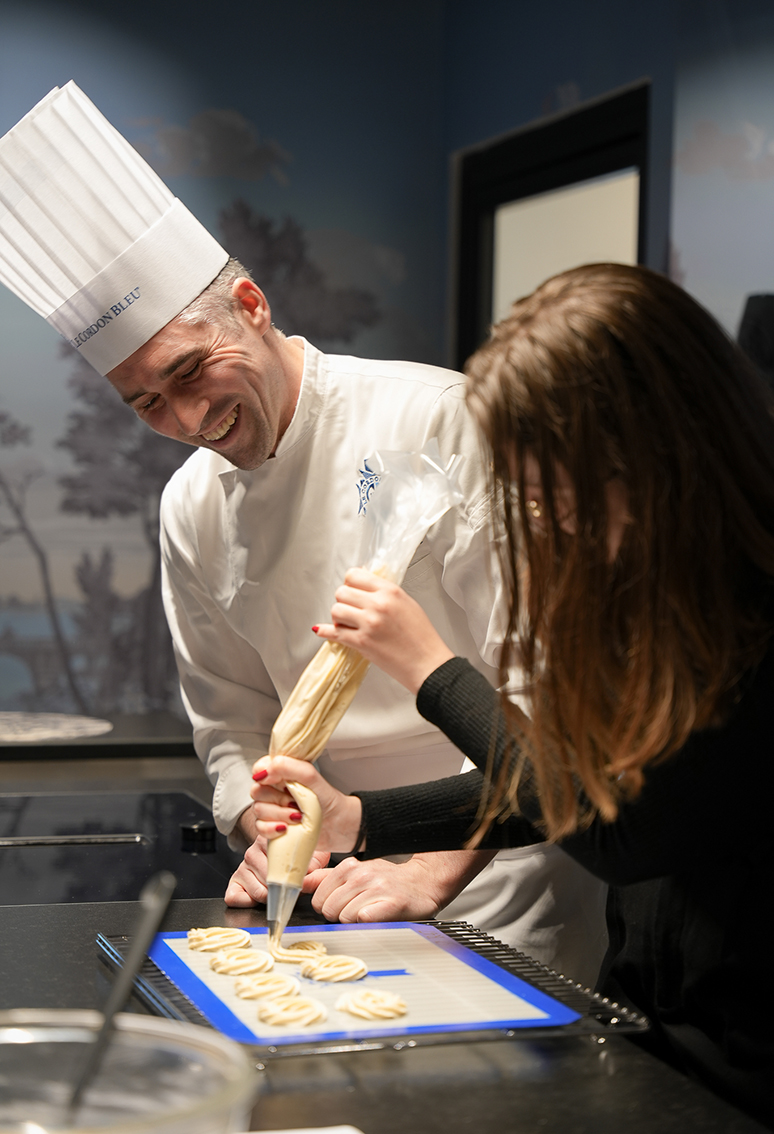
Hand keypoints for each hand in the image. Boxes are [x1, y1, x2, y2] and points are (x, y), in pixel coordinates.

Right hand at [224, 832, 330, 906]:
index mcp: (269, 839)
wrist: (277, 854)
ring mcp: (242, 866)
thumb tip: (310, 873)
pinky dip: (248, 903)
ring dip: (271, 898)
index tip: (298, 876)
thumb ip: (313, 859)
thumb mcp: (310, 852)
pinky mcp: (234, 882)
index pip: (278, 857)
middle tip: (292, 889)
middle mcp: (252, 851)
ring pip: (258, 892)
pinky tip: (259, 899)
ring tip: (278, 892)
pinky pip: (235, 897)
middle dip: (285, 890)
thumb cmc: (294, 855)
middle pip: (271, 881)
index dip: (290, 871)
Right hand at [250, 755, 362, 854]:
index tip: (273, 779)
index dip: (262, 773)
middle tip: (294, 802)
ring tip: (297, 817)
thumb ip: (288, 767)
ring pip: (258, 810)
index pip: (260, 767)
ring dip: (278, 815)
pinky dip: (271, 829)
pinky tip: (285, 829)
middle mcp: (275, 790)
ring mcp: (273, 809)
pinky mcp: (273, 827)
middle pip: (256, 790)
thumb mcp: (312, 777)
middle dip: (276, 799)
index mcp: (283, 773)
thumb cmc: (328, 800)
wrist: (340, 825)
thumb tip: (264, 770)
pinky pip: (260, 827)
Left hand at [306, 849, 497, 922]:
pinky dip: (368, 923)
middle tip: (358, 911)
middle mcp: (360, 874)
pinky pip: (364, 919)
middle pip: (330, 910)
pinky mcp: (390, 903)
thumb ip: (324, 879)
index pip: (319, 898)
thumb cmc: (387, 882)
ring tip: (370, 912)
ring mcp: (376, 888)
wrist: (424, 883)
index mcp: (348, 867)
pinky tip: (378, 917)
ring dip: (356, 922)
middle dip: (340, 916)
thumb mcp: (355, 873)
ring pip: (345, 917)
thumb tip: (300, 882)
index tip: (342, 905)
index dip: (329, 907)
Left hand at [314, 568, 453, 693]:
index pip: (355, 575)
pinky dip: (325, 631)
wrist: (427, 664)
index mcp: (390, 591)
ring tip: (348, 623)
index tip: (352, 589)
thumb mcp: (407, 604)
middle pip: (342, 592)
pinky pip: (334, 633)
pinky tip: (322, 630)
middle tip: (350, 609)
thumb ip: (385, 593)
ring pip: (336, 610)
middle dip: (344, 600)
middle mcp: (378, 604)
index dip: (351, 583)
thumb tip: (365, 586)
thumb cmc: (422, 637)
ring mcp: (368, 624)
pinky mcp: (362, 642)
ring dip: (339, 617)